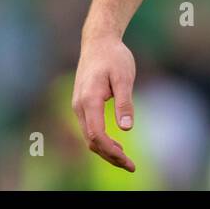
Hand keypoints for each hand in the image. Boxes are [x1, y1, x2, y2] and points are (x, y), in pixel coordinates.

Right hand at [71, 35, 136, 171]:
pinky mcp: (82, 104)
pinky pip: (89, 128)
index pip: (96, 135)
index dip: (111, 151)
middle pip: (91, 141)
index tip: (128, 161)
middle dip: (110, 156)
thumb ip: (125, 103)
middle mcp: (79, 106)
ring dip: (105, 151)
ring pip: (89, 136)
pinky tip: (116, 145)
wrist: (98, 41)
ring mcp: (78, 106)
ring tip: (125, 160)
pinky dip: (101, 141)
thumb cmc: (114, 57)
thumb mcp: (125, 77)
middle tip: (131, 166)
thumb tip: (126, 129)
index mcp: (89, 100)